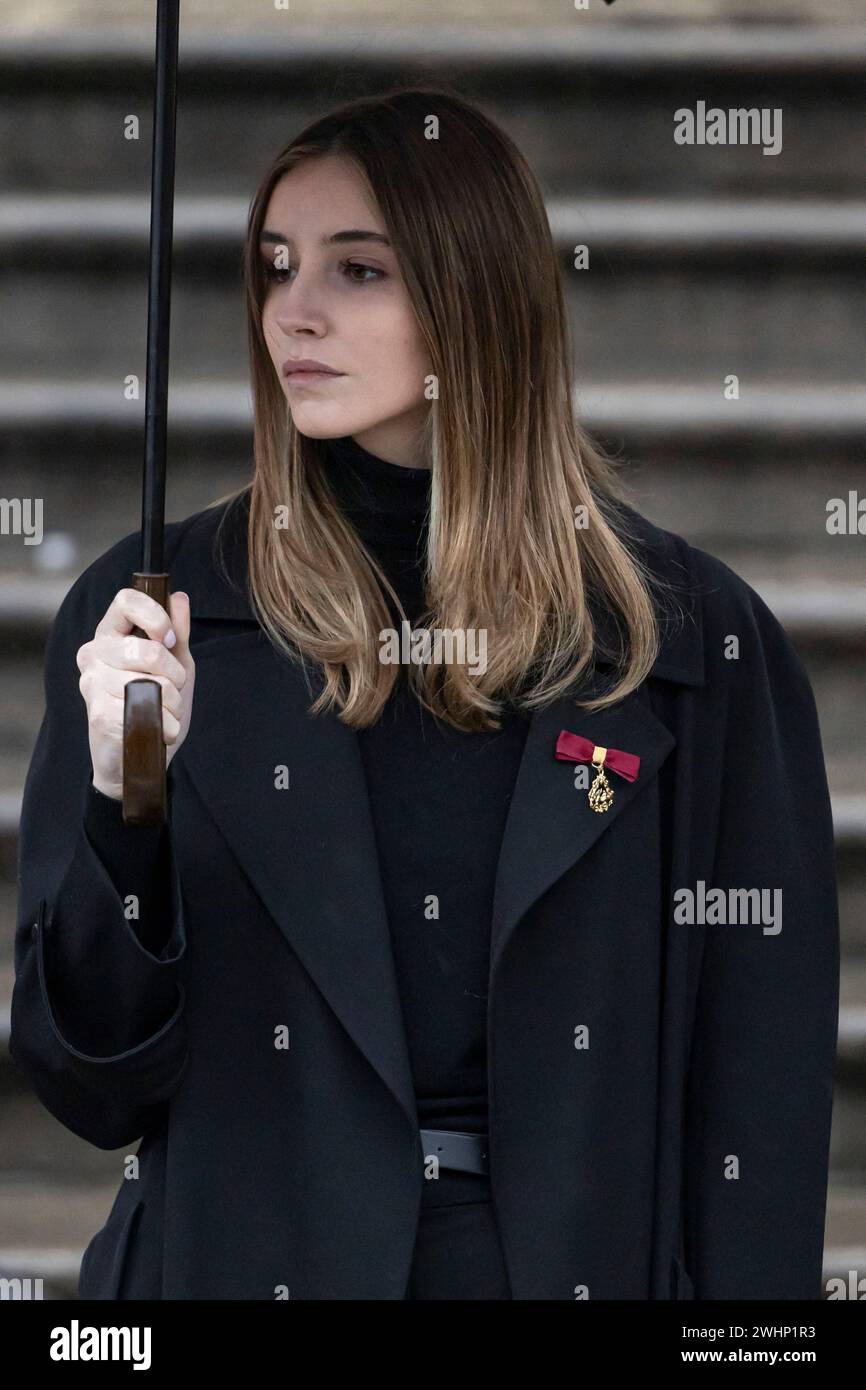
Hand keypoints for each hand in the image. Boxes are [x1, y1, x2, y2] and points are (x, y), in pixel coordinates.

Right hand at [76, 589, 194, 801]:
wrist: (140, 755)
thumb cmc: (154, 705)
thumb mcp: (175, 665)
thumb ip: (177, 632)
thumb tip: (178, 598)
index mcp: (111, 634)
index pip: (126, 600)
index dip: (154, 616)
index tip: (169, 639)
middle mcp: (93, 653)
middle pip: (146, 648)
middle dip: (172, 674)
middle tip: (172, 688)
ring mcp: (91, 682)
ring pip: (150, 682)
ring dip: (171, 703)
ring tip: (165, 712)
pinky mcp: (98, 711)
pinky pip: (147, 710)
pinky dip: (165, 724)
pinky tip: (157, 729)